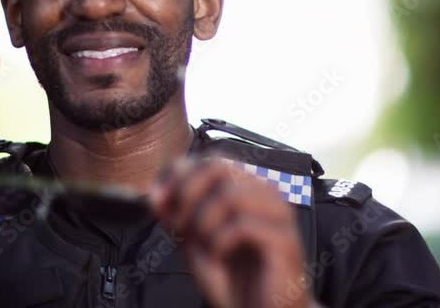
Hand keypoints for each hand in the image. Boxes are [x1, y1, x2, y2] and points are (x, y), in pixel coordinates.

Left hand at [150, 157, 309, 307]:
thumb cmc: (234, 279)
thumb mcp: (195, 241)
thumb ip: (177, 215)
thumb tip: (154, 193)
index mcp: (247, 189)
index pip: (210, 160)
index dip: (176, 176)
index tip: (158, 202)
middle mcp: (266, 195)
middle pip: (219, 166)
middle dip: (187, 194)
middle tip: (180, 225)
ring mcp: (279, 216)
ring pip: (231, 194)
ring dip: (203, 220)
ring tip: (203, 244)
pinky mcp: (285, 242)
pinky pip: (243, 225)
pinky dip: (219, 240)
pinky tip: (219, 255)